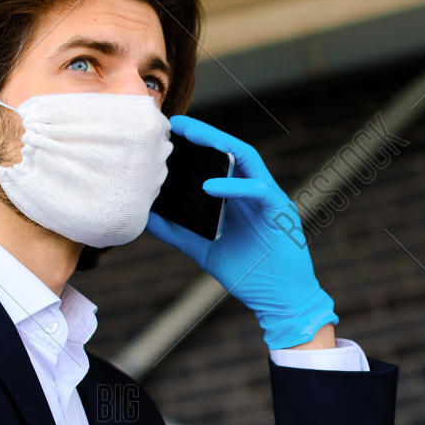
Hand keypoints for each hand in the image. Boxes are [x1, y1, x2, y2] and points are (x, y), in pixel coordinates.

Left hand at [146, 115, 336, 349]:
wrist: (279, 300)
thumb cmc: (247, 274)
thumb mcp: (201, 249)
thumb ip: (177, 230)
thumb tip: (144, 216)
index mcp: (238, 197)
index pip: (217, 161)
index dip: (196, 144)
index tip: (168, 133)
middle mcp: (254, 191)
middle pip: (230, 152)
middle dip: (205, 135)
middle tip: (176, 124)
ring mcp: (269, 199)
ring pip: (246, 159)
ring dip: (220, 145)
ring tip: (192, 137)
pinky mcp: (280, 212)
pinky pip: (258, 190)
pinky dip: (233, 186)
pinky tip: (208, 187)